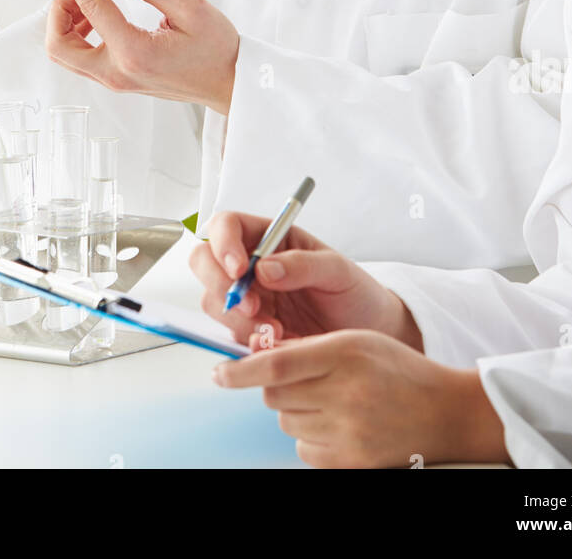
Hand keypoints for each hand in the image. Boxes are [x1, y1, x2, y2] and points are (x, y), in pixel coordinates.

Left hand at [44, 0, 238, 113]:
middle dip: (59, 11)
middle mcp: (118, 72)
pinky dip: (77, 35)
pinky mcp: (117, 81)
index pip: (91, 7)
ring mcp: (115, 81)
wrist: (228, 83)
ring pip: (64, 55)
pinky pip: (80, 60)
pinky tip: (99, 19)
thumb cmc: (217, 49)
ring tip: (92, 3)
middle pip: (58, 45)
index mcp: (135, 52)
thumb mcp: (192, 8)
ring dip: (66, 24)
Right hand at [190, 210, 421, 347]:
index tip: (240, 269)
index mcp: (269, 238)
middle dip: (219, 285)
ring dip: (236, 319)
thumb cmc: (355, 293)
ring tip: (278, 332)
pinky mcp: (249, 332)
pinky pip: (229, 335)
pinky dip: (246, 343)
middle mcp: (250, 266)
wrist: (367, 335)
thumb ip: (303, 264)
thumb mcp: (338, 271)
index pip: (226, 225)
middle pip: (204, 261)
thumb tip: (264, 267)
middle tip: (252, 307)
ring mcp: (247, 299)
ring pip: (212, 302)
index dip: (223, 243)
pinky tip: (276, 346)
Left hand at [213, 331, 508, 468]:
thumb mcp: (357, 340)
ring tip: (330, 400)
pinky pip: (302, 449)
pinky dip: (310, 436)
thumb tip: (263, 356)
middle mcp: (344, 393)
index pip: (277, 364)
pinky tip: (337, 424)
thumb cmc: (398, 370)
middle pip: (275, 395)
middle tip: (304, 380)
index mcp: (345, 353)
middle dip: (277, 386)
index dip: (241, 370)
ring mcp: (347, 432)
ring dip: (296, 410)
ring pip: (286, 421)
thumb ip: (311, 348)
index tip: (218, 373)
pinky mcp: (349, 461)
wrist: (443, 413)